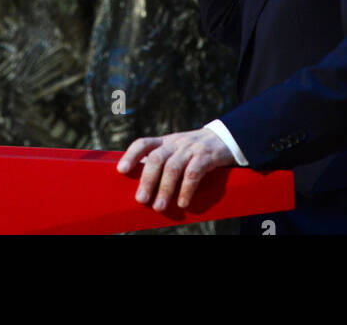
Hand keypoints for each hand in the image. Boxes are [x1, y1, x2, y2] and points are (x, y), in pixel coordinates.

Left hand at [116, 128, 234, 211]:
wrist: (224, 138)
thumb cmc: (194, 151)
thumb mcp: (177, 151)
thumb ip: (162, 163)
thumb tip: (142, 187)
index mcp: (165, 142)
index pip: (144, 143)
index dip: (131, 155)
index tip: (121, 170)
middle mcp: (175, 143)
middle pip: (156, 158)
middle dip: (147, 180)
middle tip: (141, 200)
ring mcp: (191, 149)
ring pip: (173, 167)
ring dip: (164, 189)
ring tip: (159, 207)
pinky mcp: (206, 156)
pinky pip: (194, 172)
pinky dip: (186, 189)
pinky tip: (182, 203)